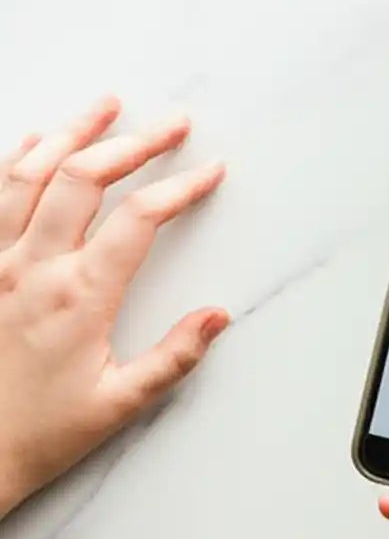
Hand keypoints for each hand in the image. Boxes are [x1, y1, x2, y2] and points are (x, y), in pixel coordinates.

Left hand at [0, 96, 227, 516]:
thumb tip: (217, 316)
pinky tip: (35, 141)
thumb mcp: (120, 403)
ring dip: (71, 133)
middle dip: (134, 143)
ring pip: (29, 174)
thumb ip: (173, 356)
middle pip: (84, 178)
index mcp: (79, 296)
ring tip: (105, 106)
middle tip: (172, 124)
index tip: (210, 172)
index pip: (139, 219)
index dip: (181, 187)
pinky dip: (17, 161)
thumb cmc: (38, 432)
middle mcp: (33, 267)